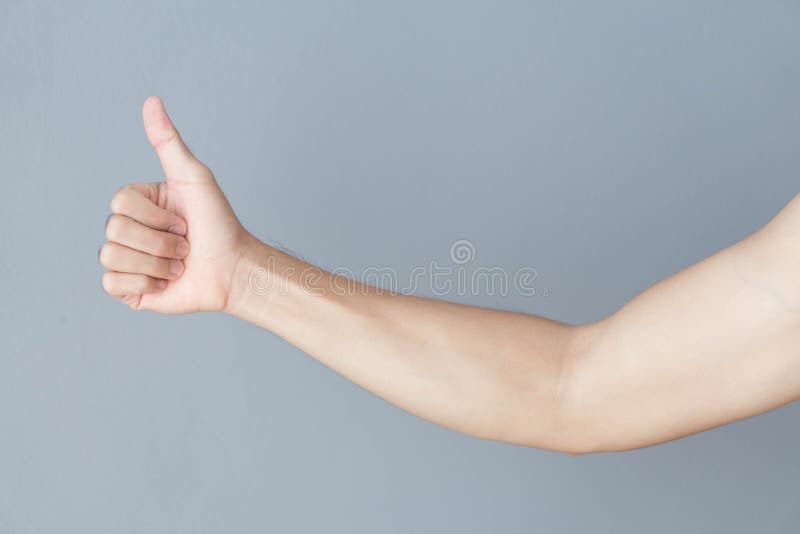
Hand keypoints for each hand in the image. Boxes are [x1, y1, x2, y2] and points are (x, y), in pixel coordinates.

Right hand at [100, 96, 248, 312]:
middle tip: (185, 245)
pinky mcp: (128, 289)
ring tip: (179, 265)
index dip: (156, 215)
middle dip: (160, 241)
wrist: (233, 270)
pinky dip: (144, 283)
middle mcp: (128, 229)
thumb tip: (151, 100)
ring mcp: (126, 259)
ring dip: (157, 263)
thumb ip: (168, 141)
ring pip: (112, 256)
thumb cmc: (218, 223)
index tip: (184, 220)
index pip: (119, 202)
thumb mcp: (193, 177)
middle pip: (114, 230)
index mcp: (137, 203)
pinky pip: (112, 283)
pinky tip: (165, 282)